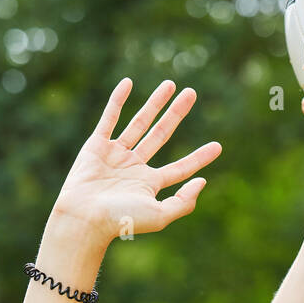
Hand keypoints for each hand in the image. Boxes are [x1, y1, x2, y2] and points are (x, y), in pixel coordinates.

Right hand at [52, 78, 221, 245]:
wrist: (85, 216)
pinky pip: (109, 117)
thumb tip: (202, 181)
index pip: (181, 168)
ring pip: (140, 122)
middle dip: (177, 114)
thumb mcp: (160, 215)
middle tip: (191, 93)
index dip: (200, 158)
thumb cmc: (122, 220)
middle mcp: (135, 167)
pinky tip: (129, 83)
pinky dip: (117, 100)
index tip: (218, 146)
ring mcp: (116, 154)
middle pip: (161, 135)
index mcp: (151, 184)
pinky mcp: (97, 144)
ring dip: (155, 103)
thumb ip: (184, 202)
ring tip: (170, 84)